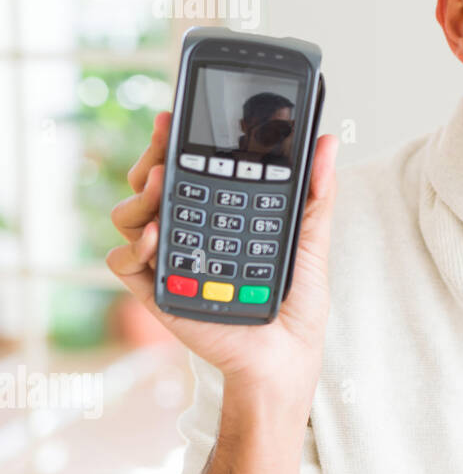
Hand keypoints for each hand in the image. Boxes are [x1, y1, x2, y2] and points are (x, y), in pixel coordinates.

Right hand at [107, 111, 339, 399]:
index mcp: (220, 212)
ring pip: (128, 215)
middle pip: (149, 183)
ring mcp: (170, 259)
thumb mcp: (311, 240)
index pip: (189, 167)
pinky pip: (123, 263)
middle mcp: (190, 230)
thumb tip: (328, 142)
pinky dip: (132, 247)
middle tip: (165, 156)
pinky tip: (155, 238)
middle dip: (150, 160)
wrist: (287, 356)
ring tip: (162, 189)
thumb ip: (316, 192)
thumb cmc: (297, 300)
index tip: (174, 118)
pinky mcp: (158, 291)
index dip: (176, 141)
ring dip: (139, 197)